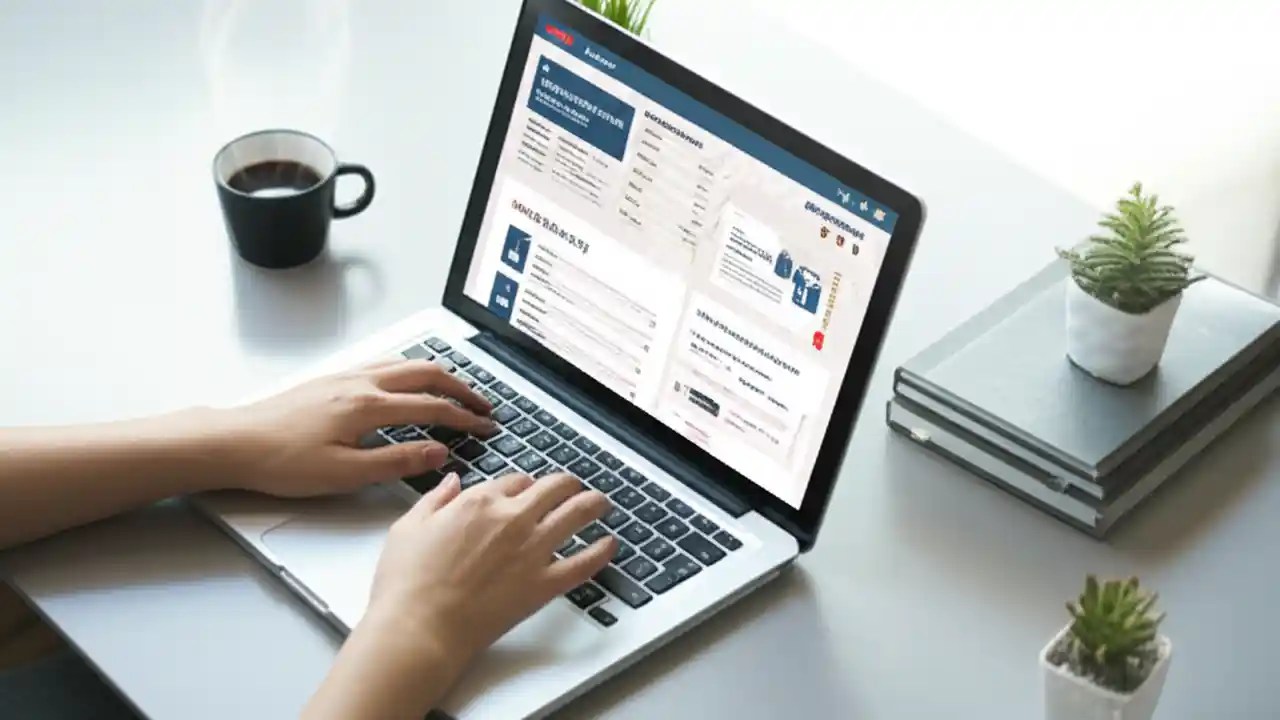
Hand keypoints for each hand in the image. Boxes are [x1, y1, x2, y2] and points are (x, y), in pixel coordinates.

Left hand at [220, 360, 495, 496]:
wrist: (233, 442)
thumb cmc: (281, 461)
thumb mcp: (345, 474)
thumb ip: (397, 461)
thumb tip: (438, 453)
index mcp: (368, 406)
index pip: (432, 407)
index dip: (465, 418)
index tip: (487, 426)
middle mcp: (360, 382)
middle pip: (426, 374)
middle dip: (461, 387)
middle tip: (483, 404)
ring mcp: (345, 376)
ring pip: (406, 364)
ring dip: (438, 375)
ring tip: (456, 390)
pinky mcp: (332, 380)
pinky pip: (385, 365)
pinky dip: (411, 371)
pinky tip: (409, 383)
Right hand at [302, 472, 612, 719]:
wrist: (419, 628)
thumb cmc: (407, 584)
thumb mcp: (407, 527)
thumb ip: (435, 499)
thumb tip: (452, 482)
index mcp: (478, 501)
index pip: (515, 480)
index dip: (524, 483)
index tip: (527, 489)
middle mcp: (511, 519)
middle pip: (554, 487)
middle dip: (567, 483)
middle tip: (573, 487)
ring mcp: (532, 550)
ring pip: (577, 513)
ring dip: (593, 504)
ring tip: (602, 503)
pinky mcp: (544, 584)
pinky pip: (584, 563)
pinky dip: (601, 551)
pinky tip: (609, 545)